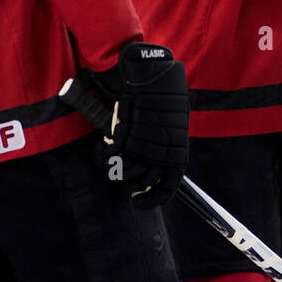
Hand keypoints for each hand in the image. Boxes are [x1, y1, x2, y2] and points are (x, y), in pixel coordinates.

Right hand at [80, 43, 190, 208]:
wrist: (154, 77)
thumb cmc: (162, 101)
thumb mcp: (172, 129)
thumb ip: (165, 150)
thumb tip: (153, 173)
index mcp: (177, 152)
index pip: (169, 187)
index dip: (153, 199)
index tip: (139, 203)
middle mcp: (162, 152)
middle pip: (143, 183)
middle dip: (130, 183)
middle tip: (122, 175)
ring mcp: (143, 145)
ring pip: (125, 173)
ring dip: (115, 170)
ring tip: (111, 159)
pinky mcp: (126, 136)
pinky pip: (112, 157)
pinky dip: (104, 156)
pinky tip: (104, 147)